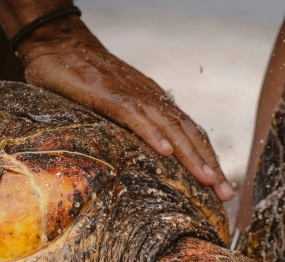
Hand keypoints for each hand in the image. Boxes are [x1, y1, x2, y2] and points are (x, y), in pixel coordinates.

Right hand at [16, 15, 233, 201]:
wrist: (59, 43)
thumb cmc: (85, 77)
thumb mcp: (117, 106)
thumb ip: (133, 128)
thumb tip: (146, 158)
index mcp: (156, 105)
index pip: (191, 134)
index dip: (208, 160)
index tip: (221, 188)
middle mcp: (152, 100)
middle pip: (189, 135)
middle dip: (210, 166)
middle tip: (225, 195)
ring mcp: (133, 97)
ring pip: (170, 128)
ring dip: (191, 156)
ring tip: (207, 181)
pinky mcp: (110, 95)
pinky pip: (135, 116)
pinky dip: (152, 134)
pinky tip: (165, 152)